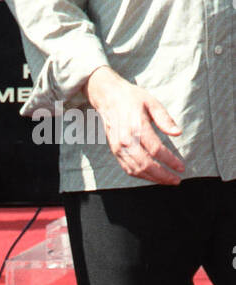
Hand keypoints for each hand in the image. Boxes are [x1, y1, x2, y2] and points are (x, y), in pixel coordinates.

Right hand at [84, 66, 183, 183]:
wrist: (109, 98)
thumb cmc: (132, 98)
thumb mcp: (152, 103)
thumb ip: (165, 119)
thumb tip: (177, 133)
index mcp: (138, 127)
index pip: (156, 150)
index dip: (170, 161)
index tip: (181, 167)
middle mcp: (127, 141)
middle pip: (146, 165)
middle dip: (163, 175)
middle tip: (176, 180)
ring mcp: (119, 148)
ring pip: (137, 170)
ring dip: (153, 179)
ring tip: (166, 181)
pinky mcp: (116, 152)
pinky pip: (128, 169)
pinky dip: (141, 176)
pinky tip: (152, 177)